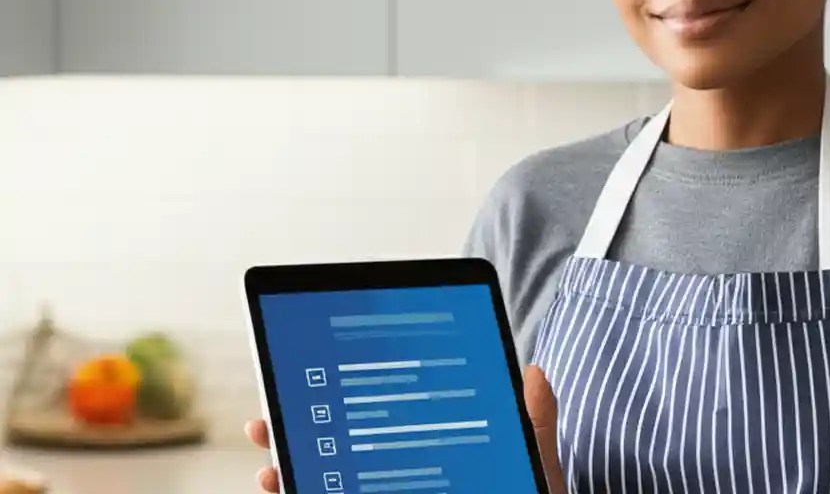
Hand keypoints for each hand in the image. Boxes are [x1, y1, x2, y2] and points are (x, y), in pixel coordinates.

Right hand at [245, 367, 565, 493]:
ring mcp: (387, 488)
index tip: (314, 376)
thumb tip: (535, 372)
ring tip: (273, 466)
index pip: (383, 417)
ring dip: (290, 471)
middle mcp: (401, 474)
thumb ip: (534, 425)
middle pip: (342, 447)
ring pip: (327, 480)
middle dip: (299, 431)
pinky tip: (283, 489)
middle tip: (268, 418)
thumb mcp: (532, 469)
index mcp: (433, 451)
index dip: (348, 397)